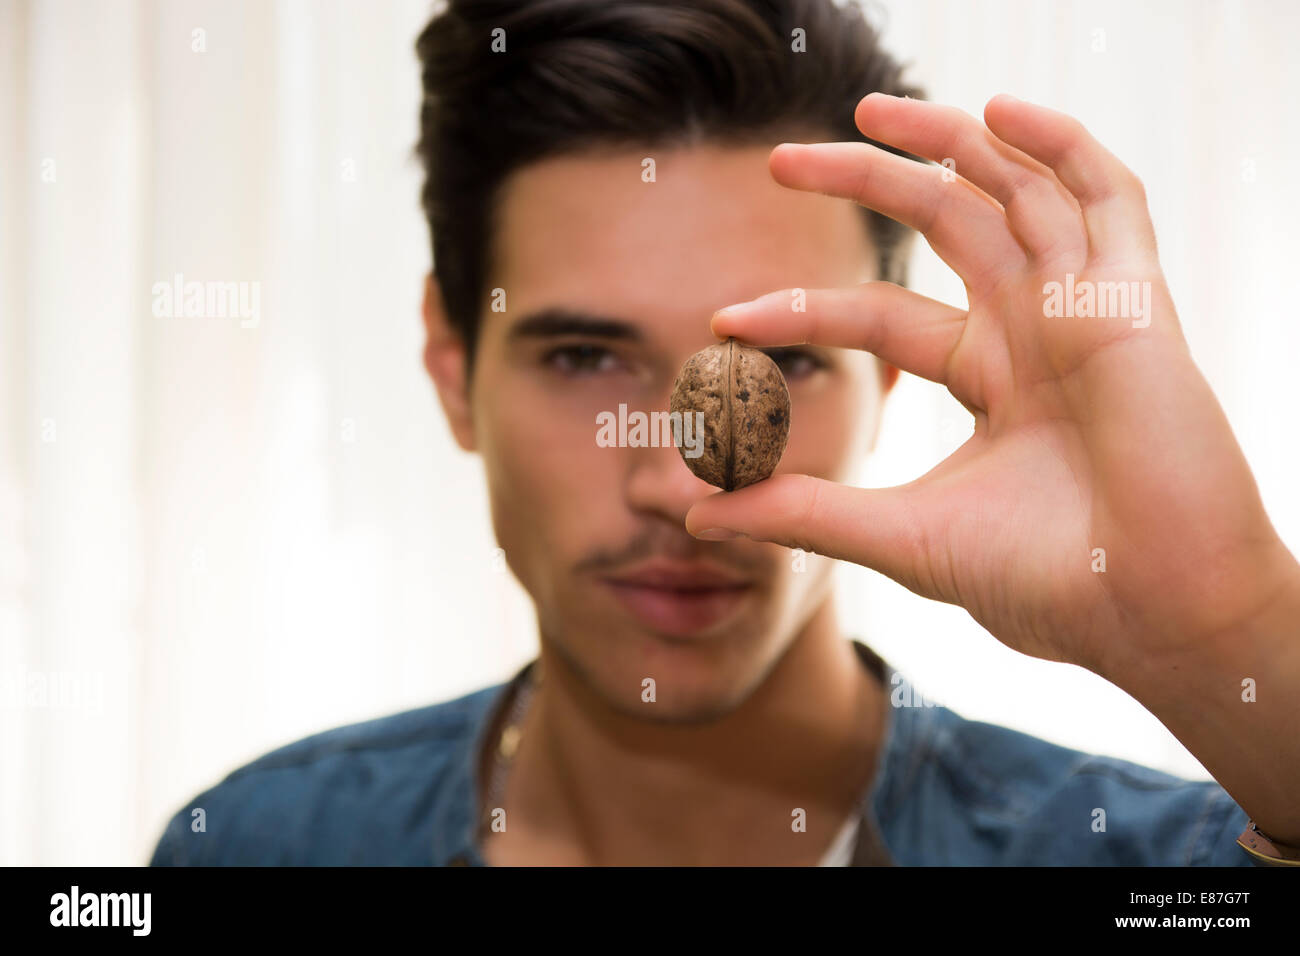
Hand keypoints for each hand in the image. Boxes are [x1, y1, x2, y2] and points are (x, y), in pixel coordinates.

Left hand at [685, 93, 1298, 681]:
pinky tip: (999, 112)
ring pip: (1018, 189)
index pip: (880, 315)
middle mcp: (1034, 330)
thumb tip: (695, 510)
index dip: (803, 309)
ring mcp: (1084, 308)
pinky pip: (1111, 194)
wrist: (1151, 613)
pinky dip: (1063, 144)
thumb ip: (802, 513)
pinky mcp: (1133, 299)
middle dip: (864, 181)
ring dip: (949, 140)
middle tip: (777, 160)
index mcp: (990, 379)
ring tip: (866, 114)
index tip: (724, 324)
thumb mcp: (900, 536)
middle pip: (944, 224)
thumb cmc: (1045, 581)